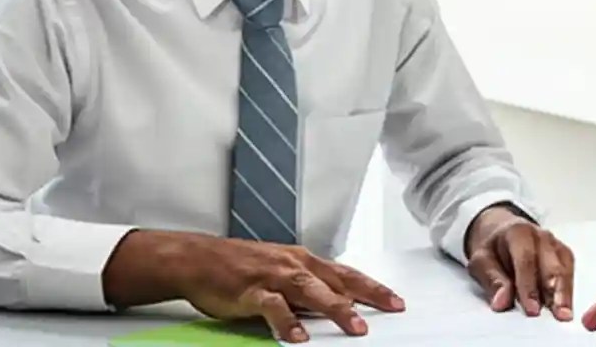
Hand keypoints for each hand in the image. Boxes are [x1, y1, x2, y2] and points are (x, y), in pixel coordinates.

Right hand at [102, 230, 404, 342]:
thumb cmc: (240, 267)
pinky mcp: (251, 290)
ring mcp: (273, 276)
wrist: (199, 258)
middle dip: (367, 295)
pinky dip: (287, 322)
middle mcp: (294, 265)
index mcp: (303, 261)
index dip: (373, 287)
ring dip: (336, 308)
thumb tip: (335, 307)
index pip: (346, 274)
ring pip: (312, 290)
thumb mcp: (280, 272)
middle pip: (338, 280)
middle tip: (392, 309)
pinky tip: (299, 337)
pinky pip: (273, 307)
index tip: (396, 301)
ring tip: (355, 327)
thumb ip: (307, 289)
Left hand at [464, 205, 574, 319]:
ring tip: (565, 314)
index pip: (526, 259)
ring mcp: (555, 245)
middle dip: (556, 291)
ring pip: (564, 269)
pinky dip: (569, 290)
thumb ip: (492, 280)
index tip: (532, 309)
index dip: (529, 286)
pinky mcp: (564, 256)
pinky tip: (566, 307)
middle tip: (558, 314)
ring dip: (566, 293)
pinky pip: (570, 272)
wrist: (502, 234)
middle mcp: (541, 236)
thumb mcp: (481, 261)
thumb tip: (502, 302)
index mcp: (518, 233)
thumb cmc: (493, 249)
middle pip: (552, 265)